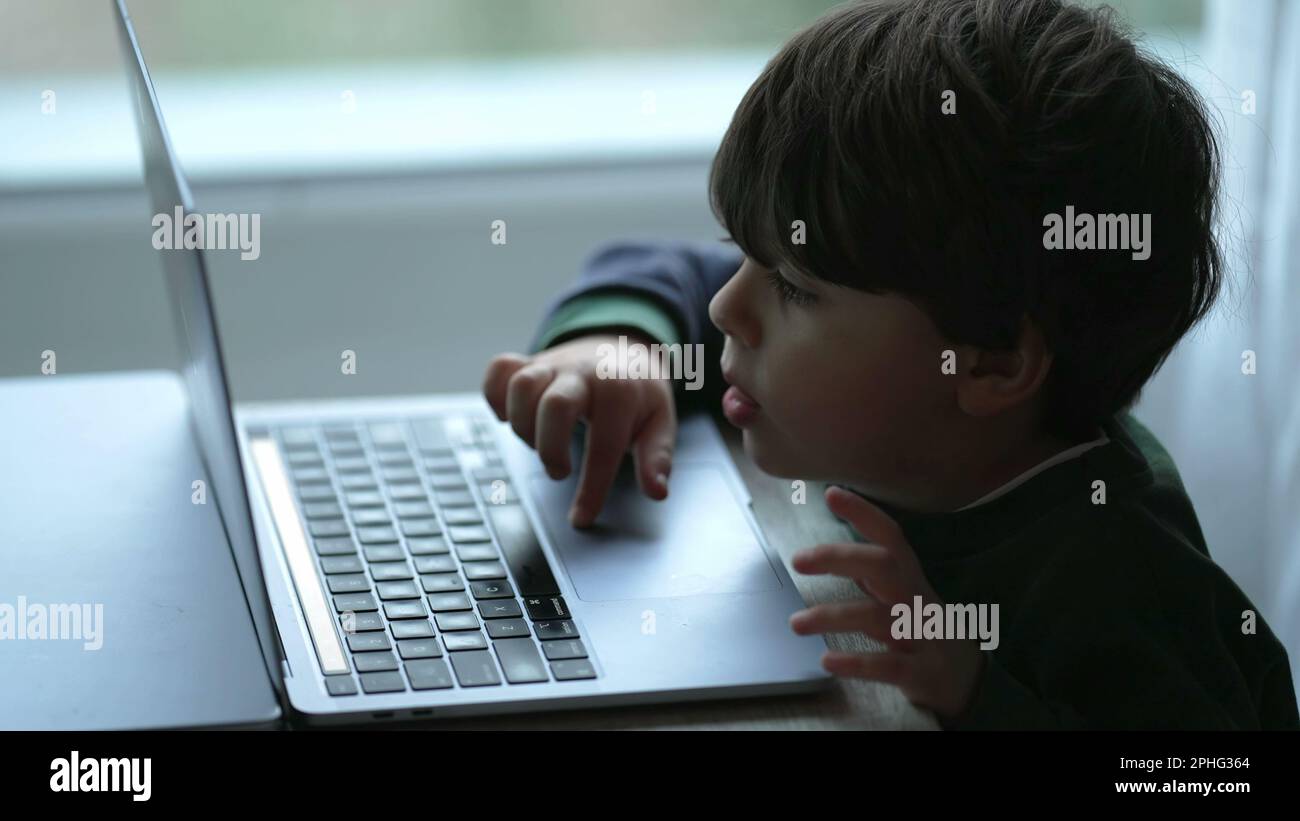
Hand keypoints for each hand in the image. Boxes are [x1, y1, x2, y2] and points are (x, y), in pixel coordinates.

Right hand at [481, 332, 676, 526]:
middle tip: (560, 473)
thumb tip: (657, 491)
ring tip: (539, 443)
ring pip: (522, 386)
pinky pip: (499, 369)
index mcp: (619, 391)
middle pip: (554, 405)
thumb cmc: (637, 393)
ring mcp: (552, 364)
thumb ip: (657, 457)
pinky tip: (509, 416)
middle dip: (550, 449)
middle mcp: (582, 374)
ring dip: (522, 425)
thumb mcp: (659, 423)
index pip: (604, 445)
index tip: (581, 518)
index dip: (592, 488)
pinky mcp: (529, 362)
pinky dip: (494, 394)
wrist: (622, 346)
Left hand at [789, 486, 985, 719]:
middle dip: (839, 558)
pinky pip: (889, 665)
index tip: (832, 493)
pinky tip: (828, 660)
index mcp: (908, 576)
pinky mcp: (923, 672)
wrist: (968, 678)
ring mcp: (923, 634)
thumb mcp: (900, 593)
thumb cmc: (921, 627)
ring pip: (877, 617)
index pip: (889, 536)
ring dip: (833, 616)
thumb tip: (826, 546)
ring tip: (796, 623)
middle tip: (798, 560)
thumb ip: (869, 571)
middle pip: (883, 566)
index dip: (864, 513)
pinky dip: (857, 663)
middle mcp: (916, 598)